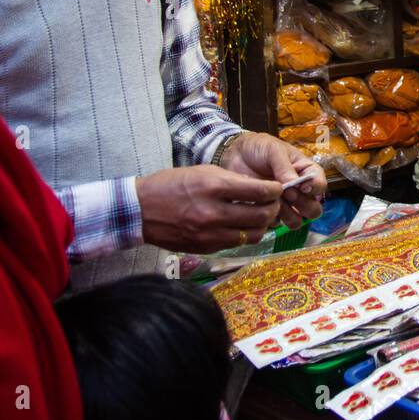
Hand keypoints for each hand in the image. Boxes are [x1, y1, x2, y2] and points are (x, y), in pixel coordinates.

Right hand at [136, 165, 283, 252]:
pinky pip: (236, 243)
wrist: (140, 210)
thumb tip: (260, 188)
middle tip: (273, 203)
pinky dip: (244, 234)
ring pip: (253, 234)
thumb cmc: (171, 184)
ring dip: (262, 225)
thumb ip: (232, 181)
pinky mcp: (206, 247)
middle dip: (273, 208)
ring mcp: (210, 233)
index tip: (278, 188)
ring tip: (261, 216)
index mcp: (214, 187)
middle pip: (261, 215)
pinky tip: (242, 225)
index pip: (259, 191)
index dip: (275, 190)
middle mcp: (214, 212)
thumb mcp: (203, 171)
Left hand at [218, 132, 327, 228]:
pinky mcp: (270, 212)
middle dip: (303, 205)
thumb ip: (284, 167)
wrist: (235, 155)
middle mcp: (299, 191)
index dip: (314, 188)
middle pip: (313, 209)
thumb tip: (294, 185)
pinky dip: (270, 217)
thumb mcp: (274, 150)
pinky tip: (260, 204)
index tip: (302, 186)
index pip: (320, 185)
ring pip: (297, 221)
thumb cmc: (259, 148)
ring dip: (288, 214)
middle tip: (288, 194)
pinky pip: (276, 224)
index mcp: (306, 172)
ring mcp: (285, 204)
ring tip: (273, 200)